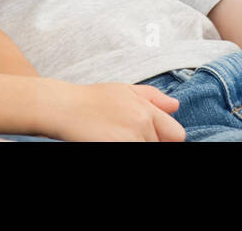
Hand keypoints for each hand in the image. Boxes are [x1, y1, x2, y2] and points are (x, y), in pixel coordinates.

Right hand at [49, 81, 185, 141]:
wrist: (64, 107)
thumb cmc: (92, 99)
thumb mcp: (125, 90)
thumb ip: (153, 97)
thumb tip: (176, 106)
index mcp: (146, 109)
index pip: (176, 135)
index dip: (165, 139)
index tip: (152, 137)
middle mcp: (141, 124)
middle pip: (160, 146)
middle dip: (148, 142)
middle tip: (125, 134)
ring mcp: (128, 139)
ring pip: (146, 150)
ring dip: (135, 146)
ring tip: (115, 136)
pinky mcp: (115, 147)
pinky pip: (129, 152)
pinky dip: (123, 147)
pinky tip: (109, 140)